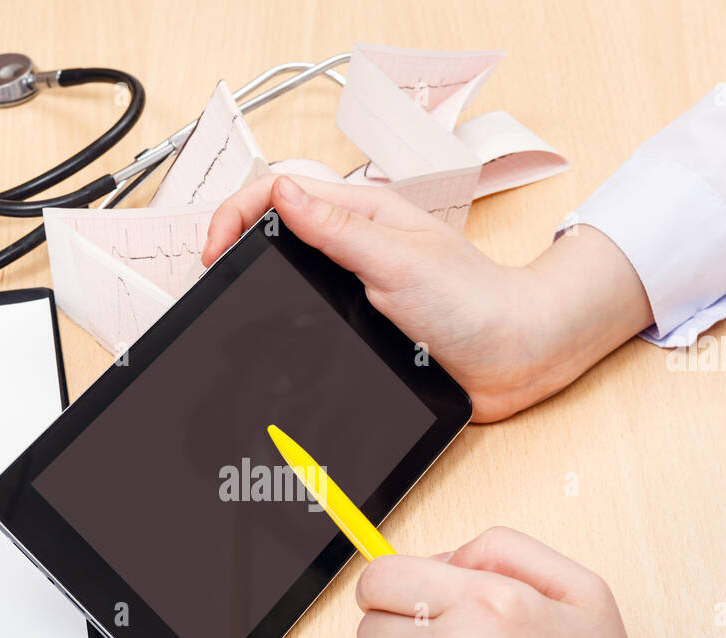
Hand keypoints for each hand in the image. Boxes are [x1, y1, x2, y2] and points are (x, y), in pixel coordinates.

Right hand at [202, 174, 652, 421]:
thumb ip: (337, 228)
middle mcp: (355, 248)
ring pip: (288, 276)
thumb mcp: (397, 259)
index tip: (216, 253)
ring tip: (230, 302)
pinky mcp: (362, 327)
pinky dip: (284, 323)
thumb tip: (282, 194)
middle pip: (275, 231)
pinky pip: (309, 320)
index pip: (279, 192)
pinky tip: (272, 336)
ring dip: (257, 284)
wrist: (514, 356)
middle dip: (235, 245)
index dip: (237, 215)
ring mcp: (356, 287)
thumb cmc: (475, 301)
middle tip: (211, 276)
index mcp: (361, 215)